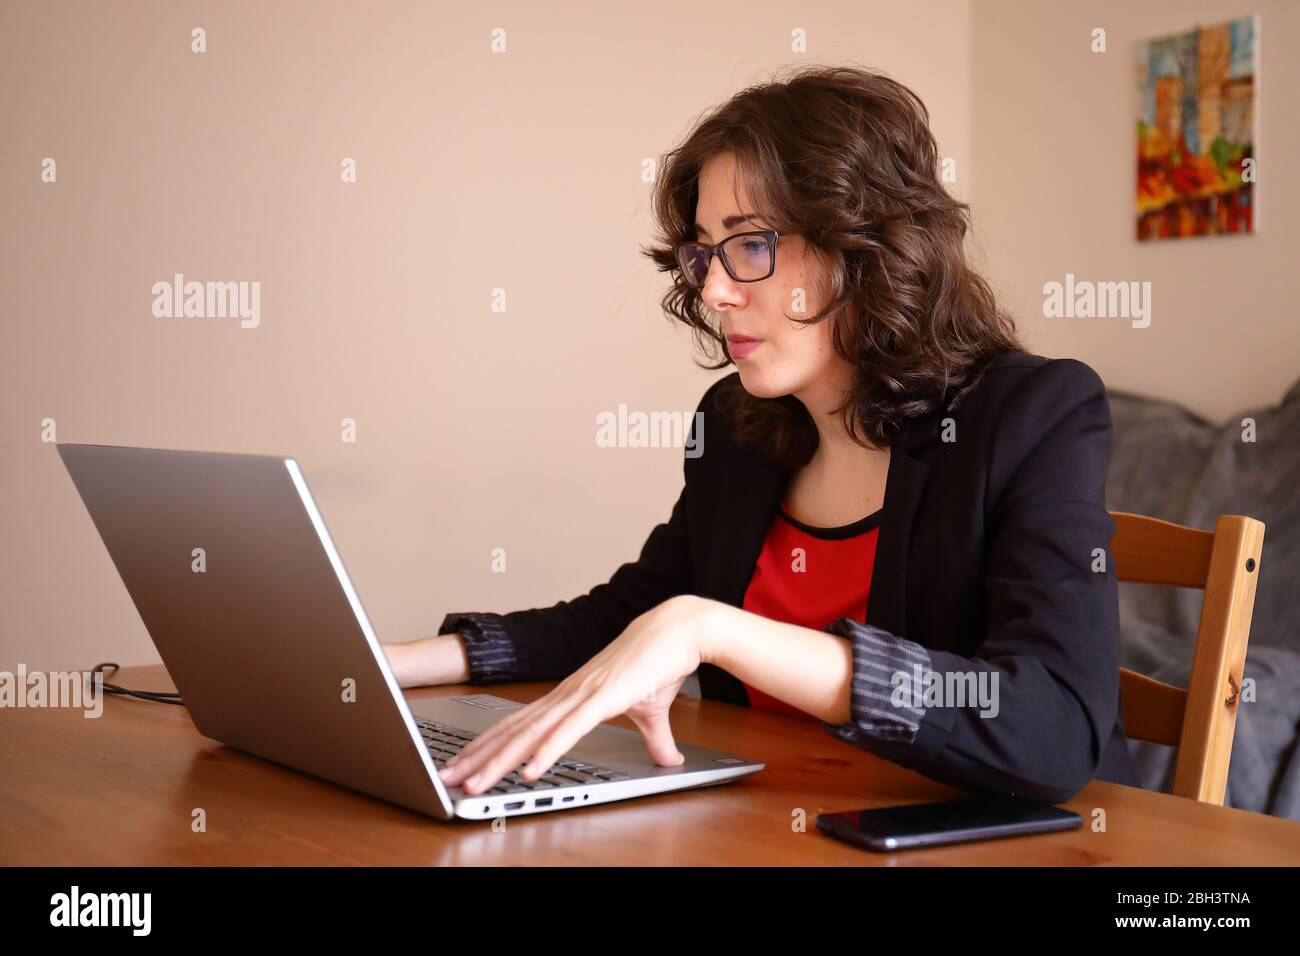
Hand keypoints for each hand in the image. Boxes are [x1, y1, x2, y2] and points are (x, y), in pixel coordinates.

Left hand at [436, 594, 715, 795]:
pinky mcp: (603, 697)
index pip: (519, 725)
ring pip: (530, 734)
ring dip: (500, 761)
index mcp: (570, 696)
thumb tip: (669, 759)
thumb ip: (653, 739)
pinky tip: (529, 770)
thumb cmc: (660, 662)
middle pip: (512, 731)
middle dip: (478, 758)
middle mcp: (567, 694)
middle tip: (447, 780)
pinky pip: (568, 730)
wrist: (680, 630)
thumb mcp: (652, 711)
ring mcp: (581, 694)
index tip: (465, 764)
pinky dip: (546, 751)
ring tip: (474, 784)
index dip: (489, 746)